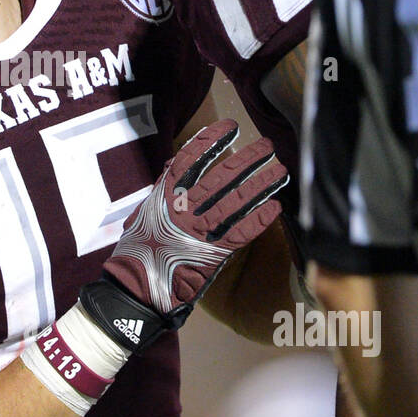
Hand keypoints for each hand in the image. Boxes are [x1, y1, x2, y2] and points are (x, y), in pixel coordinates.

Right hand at [80, 119, 287, 351]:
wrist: (137, 289)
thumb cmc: (137, 250)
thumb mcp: (143, 212)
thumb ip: (160, 188)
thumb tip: (172, 164)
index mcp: (164, 196)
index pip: (190, 160)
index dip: (211, 141)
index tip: (230, 127)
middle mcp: (183, 209)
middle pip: (221, 176)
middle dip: (247, 158)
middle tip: (267, 145)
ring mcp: (200, 231)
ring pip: (237, 200)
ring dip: (262, 184)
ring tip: (280, 171)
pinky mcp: (213, 254)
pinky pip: (242, 232)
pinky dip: (259, 219)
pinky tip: (275, 207)